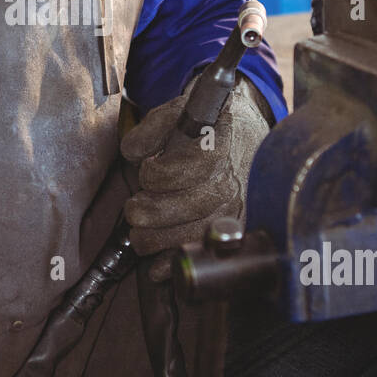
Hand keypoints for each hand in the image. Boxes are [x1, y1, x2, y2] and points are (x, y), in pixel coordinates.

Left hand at [120, 72, 272, 281]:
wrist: (243, 135)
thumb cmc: (205, 126)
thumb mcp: (178, 112)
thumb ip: (151, 128)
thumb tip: (134, 152)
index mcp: (220, 148)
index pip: (191, 168)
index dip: (159, 173)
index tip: (147, 168)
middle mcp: (231, 183)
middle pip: (187, 208)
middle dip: (148, 211)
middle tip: (134, 206)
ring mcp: (233, 211)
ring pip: (191, 237)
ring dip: (154, 238)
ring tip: (140, 228)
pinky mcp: (228, 233)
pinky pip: (201, 255)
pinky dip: (173, 263)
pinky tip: (155, 265)